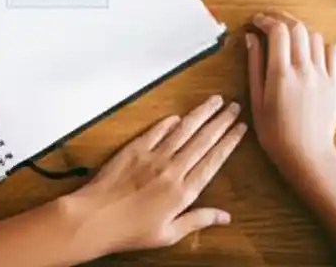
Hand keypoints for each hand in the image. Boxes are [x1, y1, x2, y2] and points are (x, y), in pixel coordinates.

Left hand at [59, 95, 245, 258]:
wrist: (94, 218)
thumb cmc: (129, 231)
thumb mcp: (169, 234)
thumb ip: (198, 220)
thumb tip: (225, 216)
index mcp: (183, 192)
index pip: (213, 160)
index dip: (229, 142)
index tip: (240, 128)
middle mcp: (172, 170)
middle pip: (203, 140)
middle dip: (221, 121)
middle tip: (234, 107)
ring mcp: (152, 157)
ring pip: (183, 130)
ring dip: (201, 114)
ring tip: (214, 101)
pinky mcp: (134, 150)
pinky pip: (156, 131)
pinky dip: (169, 122)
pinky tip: (179, 115)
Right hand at [246, 10, 335, 177]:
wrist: (307, 155)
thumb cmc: (276, 133)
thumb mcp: (257, 101)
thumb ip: (254, 66)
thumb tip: (251, 39)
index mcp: (281, 74)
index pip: (277, 31)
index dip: (265, 20)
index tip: (256, 21)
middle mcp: (304, 69)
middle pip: (297, 27)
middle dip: (282, 18)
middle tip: (270, 22)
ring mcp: (323, 74)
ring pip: (315, 37)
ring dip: (300, 32)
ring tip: (288, 39)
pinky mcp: (335, 82)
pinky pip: (333, 52)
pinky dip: (321, 45)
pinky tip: (311, 53)